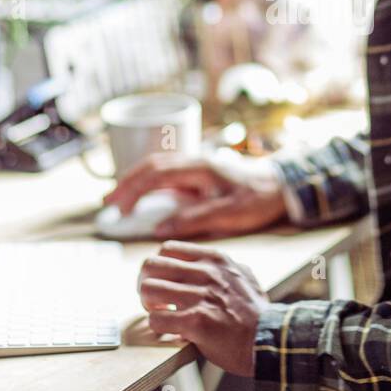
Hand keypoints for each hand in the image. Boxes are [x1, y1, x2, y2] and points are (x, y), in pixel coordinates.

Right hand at [103, 151, 288, 239]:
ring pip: (157, 167)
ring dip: (135, 181)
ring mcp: (196, 166)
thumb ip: (194, 220)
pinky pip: (167, 173)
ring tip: (117, 200)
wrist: (282, 185)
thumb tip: (159, 229)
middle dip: (126, 183)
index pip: (155, 174)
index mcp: (199, 168)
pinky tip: (142, 196)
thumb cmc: (258, 199)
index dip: (132, 189)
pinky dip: (149, 182)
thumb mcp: (229, 214)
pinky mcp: (199, 173)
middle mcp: (194, 161)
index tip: (116, 208)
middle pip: (150, 166)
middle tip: (108, 205)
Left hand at [137, 240, 268, 376]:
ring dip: (148, 305)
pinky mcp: (196, 322)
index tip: (161, 281)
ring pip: (148, 290)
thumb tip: (204, 263)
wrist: (270, 341)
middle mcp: (206, 274)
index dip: (157, 267)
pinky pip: (156, 320)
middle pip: (151, 266)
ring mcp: (200, 297)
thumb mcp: (244, 277)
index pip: (167, 249)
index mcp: (215, 260)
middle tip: (152, 299)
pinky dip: (158, 327)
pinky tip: (170, 331)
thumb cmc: (256, 314)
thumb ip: (223, 267)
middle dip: (145, 284)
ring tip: (160, 313)